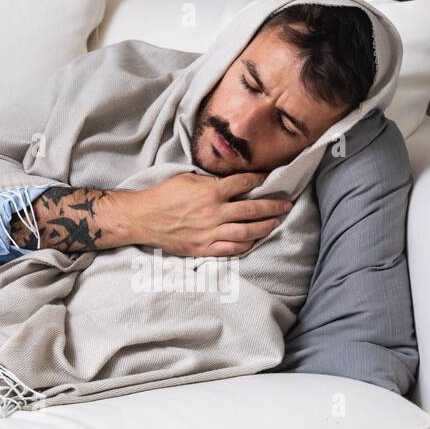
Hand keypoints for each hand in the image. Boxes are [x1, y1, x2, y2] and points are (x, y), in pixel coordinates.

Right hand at [115, 172, 292, 256]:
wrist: (143, 218)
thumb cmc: (163, 195)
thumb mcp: (186, 179)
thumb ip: (210, 181)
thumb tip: (229, 184)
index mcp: (210, 191)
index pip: (244, 183)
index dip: (260, 180)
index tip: (270, 179)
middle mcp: (213, 212)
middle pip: (253, 209)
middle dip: (273, 206)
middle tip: (287, 204)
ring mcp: (210, 232)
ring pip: (247, 231)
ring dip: (265, 226)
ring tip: (276, 222)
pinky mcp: (204, 248)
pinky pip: (232, 249)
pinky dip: (247, 245)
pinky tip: (254, 240)